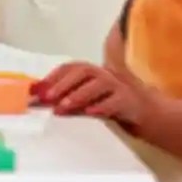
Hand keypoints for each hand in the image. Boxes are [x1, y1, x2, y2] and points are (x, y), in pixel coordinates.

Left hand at [34, 61, 150, 129]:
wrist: (146, 113)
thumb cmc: (109, 104)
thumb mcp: (86, 99)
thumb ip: (64, 95)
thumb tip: (35, 96)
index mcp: (92, 72)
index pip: (70, 67)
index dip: (53, 76)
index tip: (37, 90)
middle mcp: (104, 74)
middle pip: (83, 71)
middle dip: (63, 83)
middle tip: (47, 98)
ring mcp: (119, 86)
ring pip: (99, 83)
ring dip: (78, 94)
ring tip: (62, 108)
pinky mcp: (129, 101)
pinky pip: (116, 100)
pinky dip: (102, 105)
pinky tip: (90, 113)